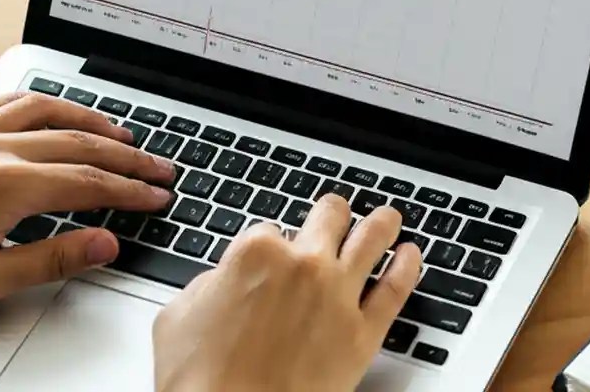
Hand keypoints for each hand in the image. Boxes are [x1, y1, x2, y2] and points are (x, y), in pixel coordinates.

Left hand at [0, 92, 174, 315]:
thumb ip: (52, 258)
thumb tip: (106, 243)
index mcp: (4, 187)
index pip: (88, 183)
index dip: (130, 191)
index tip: (158, 196)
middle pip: (78, 144)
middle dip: (126, 157)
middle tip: (159, 168)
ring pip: (47, 113)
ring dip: (91, 120)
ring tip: (122, 134)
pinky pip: (7, 103)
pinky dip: (42, 102)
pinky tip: (56, 110)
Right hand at [153, 194, 422, 391]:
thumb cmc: (200, 382)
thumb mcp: (178, 316)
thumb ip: (210, 284)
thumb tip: (224, 281)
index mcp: (256, 253)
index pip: (269, 229)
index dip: (269, 245)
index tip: (271, 256)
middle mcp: (302, 265)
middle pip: (328, 218)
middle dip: (331, 214)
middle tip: (335, 215)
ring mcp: (338, 296)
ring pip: (372, 239)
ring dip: (382, 223)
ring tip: (389, 218)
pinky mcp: (363, 334)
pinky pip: (396, 289)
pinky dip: (408, 267)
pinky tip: (411, 256)